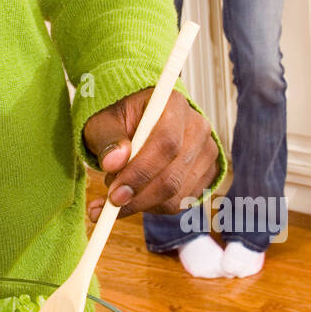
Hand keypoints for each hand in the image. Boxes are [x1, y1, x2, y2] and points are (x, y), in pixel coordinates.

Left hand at [84, 89, 218, 220]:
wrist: (138, 121)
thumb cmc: (119, 119)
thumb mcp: (103, 121)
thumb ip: (108, 139)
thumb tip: (113, 163)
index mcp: (173, 105)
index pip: (166, 143)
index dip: (140, 172)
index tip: (115, 193)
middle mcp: (197, 127)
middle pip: (173, 175)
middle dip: (138, 196)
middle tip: (108, 206)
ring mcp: (206, 152)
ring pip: (177, 195)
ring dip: (141, 203)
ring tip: (116, 190)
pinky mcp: (207, 174)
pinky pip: (181, 202)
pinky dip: (152, 207)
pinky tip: (135, 195)